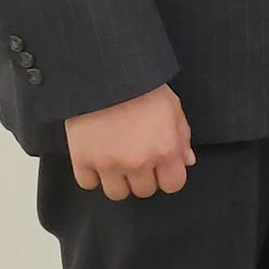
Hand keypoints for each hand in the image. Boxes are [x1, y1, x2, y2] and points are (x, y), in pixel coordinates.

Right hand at [66, 85, 194, 201]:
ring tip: (116, 160)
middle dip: (143, 177)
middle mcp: (138, 162)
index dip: (168, 176)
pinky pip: (88, 184)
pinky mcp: (82, 160)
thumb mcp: (172, 107)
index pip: (173, 185)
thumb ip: (182, 137)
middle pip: (144, 191)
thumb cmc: (142, 87)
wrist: (105, 75)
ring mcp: (108, 164)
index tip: (161, 167)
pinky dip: (91, 175)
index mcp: (165, 150)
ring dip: (118, 180)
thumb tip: (186, 161)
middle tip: (136, 157)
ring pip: (116, 193)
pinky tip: (96, 159)